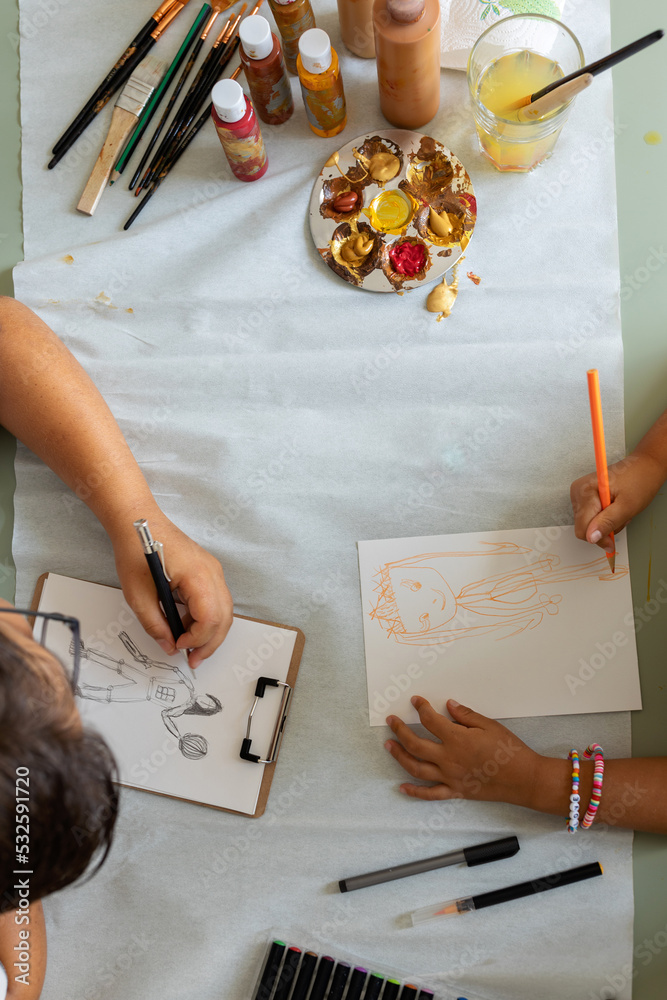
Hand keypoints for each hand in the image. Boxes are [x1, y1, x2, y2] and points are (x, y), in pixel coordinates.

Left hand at [111, 515, 232, 667]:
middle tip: (194, 659)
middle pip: (224, 617)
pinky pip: (215, 599)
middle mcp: (212, 572)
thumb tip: (169, 645)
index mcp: (197, 576)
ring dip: (210, 631)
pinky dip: (205, 617)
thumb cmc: (136, 550)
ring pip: (223, 610)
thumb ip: (155, 624)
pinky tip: (187, 625)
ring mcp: (212, 569)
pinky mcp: (207, 570)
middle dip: (210, 642)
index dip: (197, 639)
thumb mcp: (138, 595)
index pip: (210, 618)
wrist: (138, 522)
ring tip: (189, 645)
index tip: (179, 646)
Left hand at [385, 696, 539, 805]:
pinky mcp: (456, 792)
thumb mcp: (489, 725)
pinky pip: (430, 794)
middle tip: (391, 721)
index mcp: (457, 739)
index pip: (430, 720)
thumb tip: (448, 706)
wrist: (524, 779)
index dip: (420, 708)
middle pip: (415, 744)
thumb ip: (465, 715)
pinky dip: (414, 792)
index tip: (415, 701)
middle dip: (399, 730)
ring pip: (416, 767)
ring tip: (389, 745)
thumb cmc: (510, 751)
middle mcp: (449, 759)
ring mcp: (450, 777)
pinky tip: (402, 787)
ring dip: (399, 756)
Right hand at [570, 452, 665, 554]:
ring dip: (605, 523)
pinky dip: (604, 517)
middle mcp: (578, 491)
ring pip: (587, 523)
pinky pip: (590, 516)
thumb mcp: (627, 507)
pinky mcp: (584, 496)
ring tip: (619, 511)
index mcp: (585, 491)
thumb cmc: (639, 482)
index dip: (599, 538)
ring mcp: (580, 493)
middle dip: (603, 528)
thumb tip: (591, 537)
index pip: (582, 528)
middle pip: (583, 526)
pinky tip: (614, 508)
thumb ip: (607, 522)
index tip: (612, 541)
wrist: (644, 467)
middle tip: (621, 517)